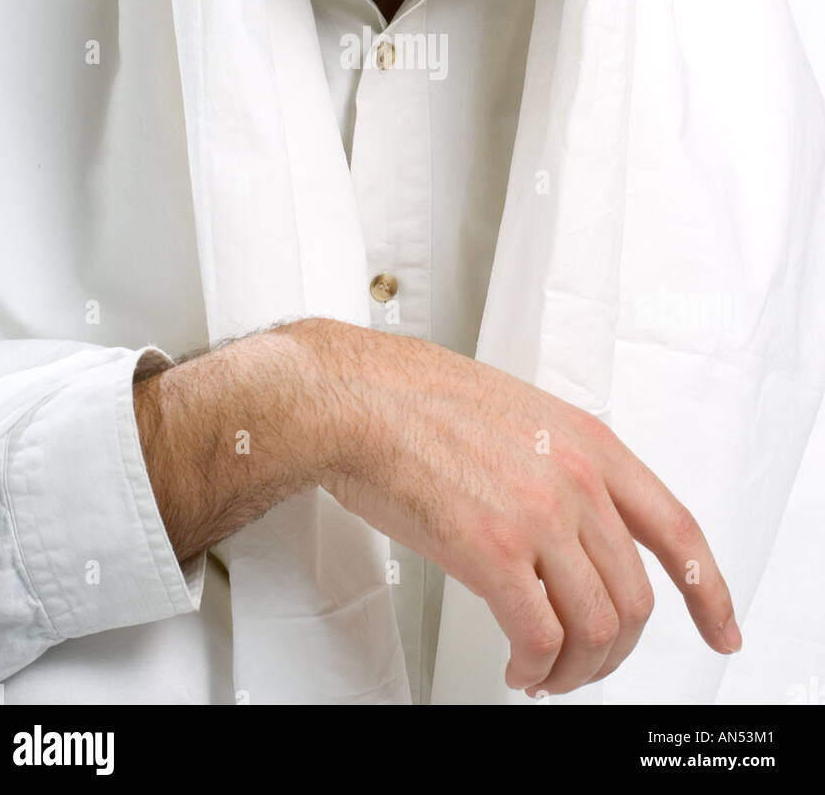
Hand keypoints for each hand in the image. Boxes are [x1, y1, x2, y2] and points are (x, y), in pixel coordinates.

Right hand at [312, 321, 739, 695]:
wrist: (356, 402)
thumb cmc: (418, 402)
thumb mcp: (522, 415)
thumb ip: (563, 465)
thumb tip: (576, 525)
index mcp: (590, 443)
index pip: (678, 530)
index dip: (708, 591)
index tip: (719, 627)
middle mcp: (578, 479)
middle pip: (636, 597)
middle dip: (614, 650)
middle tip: (584, 664)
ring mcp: (540, 515)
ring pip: (597, 628)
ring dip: (575, 669)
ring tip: (545, 672)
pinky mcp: (494, 550)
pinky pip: (542, 639)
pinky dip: (537, 668)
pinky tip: (519, 665)